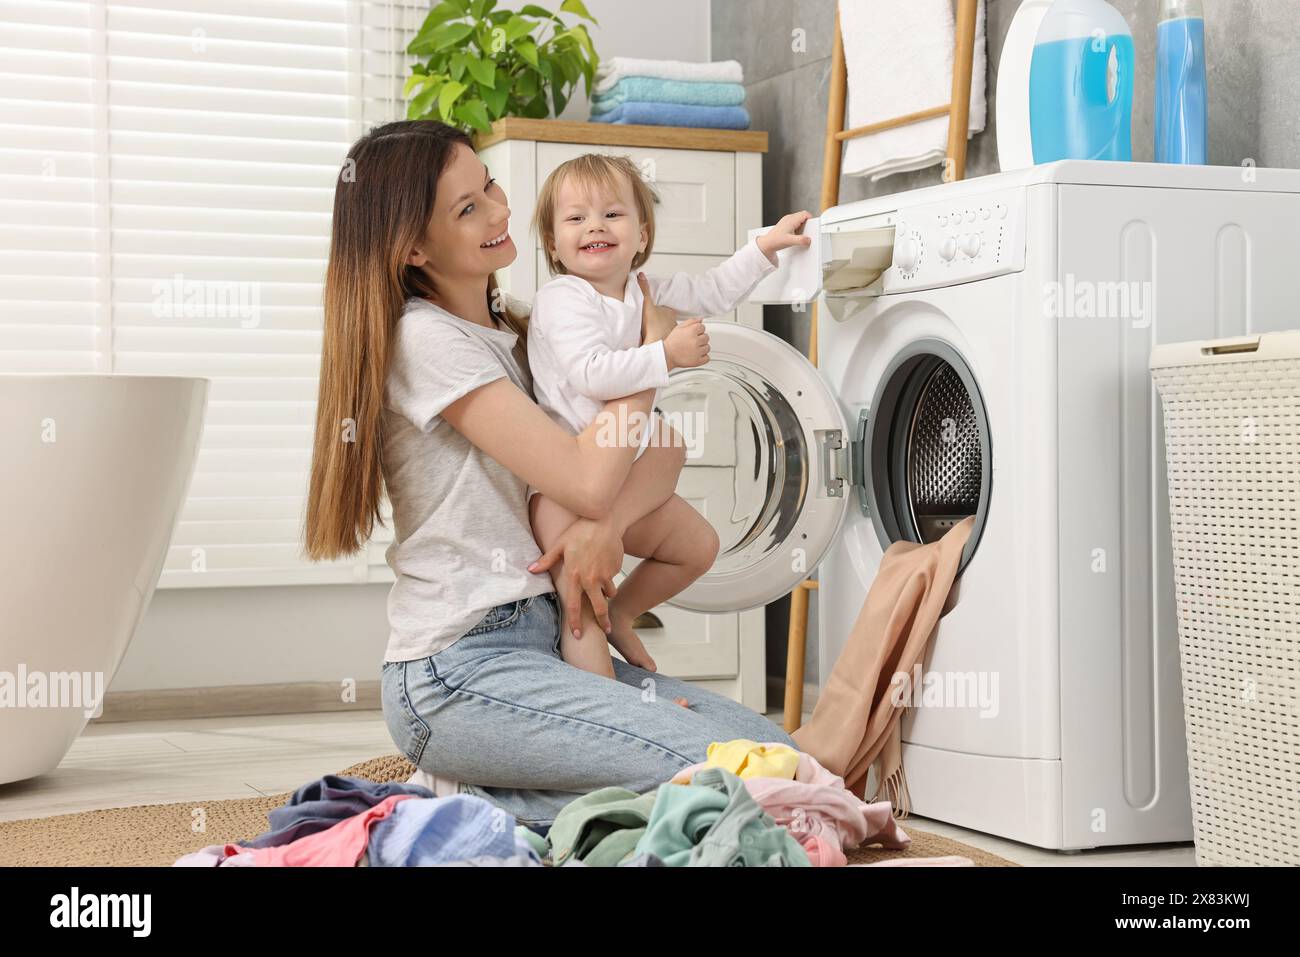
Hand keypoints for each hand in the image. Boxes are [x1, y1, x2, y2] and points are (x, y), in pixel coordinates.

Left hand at [528, 516, 623, 636]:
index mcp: (575, 576)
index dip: (575, 622)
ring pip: (610, 593)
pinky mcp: (616, 568)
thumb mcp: (560, 544)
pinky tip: (606, 566)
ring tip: (605, 593)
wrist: (604, 520)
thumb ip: (546, 560)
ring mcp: (606, 574)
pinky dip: (610, 578)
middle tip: (606, 631)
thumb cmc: (580, 531)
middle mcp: (591, 579)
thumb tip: (530, 570)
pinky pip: (613, 579)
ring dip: (607, 596)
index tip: (578, 634)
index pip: (574, 605)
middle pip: (599, 608)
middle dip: (603, 622)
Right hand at [637, 272, 680, 344]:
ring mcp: (674, 333)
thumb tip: (641, 274)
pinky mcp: (671, 342)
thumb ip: (644, 289)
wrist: (654, 345)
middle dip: (663, 320)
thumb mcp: (646, 304)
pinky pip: (668, 338)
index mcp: (670, 312)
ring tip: (656, 332)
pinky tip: (657, 340)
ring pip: (670, 328)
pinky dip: (664, 338)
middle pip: (668, 319)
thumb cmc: (652, 326)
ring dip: (665, 330)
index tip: (655, 312)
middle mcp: (675, 322)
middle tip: (655, 322)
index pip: (666, 308)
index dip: (660, 310)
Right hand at [664, 318, 708, 370]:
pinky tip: (696, 355)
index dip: (698, 330)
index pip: (703, 327)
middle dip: (700, 339)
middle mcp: (696, 341)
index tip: (693, 334)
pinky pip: (707, 358)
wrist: (666, 355)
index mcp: (692, 331)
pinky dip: (703, 357)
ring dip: (702, 348)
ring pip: (707, 348)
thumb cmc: (672, 342)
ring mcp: (697, 352)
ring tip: (693, 349)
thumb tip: (701, 320)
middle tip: (692, 341)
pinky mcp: (697, 361)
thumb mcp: (679, 328)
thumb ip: (691, 321)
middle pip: (706, 337)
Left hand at [756, 210, 813, 264]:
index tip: (812, 227)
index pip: (805, 214)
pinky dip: (797, 229)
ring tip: (799, 235)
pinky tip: (794, 236)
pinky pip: (795, 224)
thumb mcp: (790, 241)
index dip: (811, 220)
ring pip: (799, 220)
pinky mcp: (786, 225)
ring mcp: (787, 221)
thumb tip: (808, 240)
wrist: (767, 244)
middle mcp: (789, 218)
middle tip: (805, 233)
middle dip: (807, 224)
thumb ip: (800, 240)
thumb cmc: (775, 241)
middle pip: (803, 217)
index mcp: (791, 219)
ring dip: (802, 227)